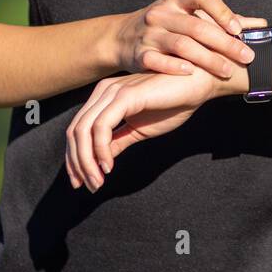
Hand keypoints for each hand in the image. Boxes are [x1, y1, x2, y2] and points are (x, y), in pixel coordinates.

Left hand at [66, 65, 241, 192]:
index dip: (74, 158)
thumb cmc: (172, 103)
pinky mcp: (125, 96)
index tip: (81, 181)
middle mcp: (103, 92)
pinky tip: (109, 167)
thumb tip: (100, 161)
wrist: (197, 84)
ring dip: (87, 162)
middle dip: (76, 163)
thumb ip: (118, 141)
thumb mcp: (140, 128)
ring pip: (83, 131)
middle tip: (88, 186)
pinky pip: (101, 127)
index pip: (77, 129)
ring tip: (97, 182)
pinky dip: (100, 150)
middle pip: (74, 131)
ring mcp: (112, 92)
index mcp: (104, 97)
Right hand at [112, 0, 266, 81]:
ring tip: (228, 71)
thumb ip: (226, 20)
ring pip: (181, 44)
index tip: (238, 29)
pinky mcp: (139, 53)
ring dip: (207, 58)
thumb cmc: (167, 25)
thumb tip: (261, 25)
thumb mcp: (190, 15)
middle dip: (224, 43)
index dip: (222, 10)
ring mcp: (150, 33)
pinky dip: (174, 67)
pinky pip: (156, 60)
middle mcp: (163, 12)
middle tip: (247, 57)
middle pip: (197, 26)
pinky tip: (191, 73)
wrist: (123, 37)